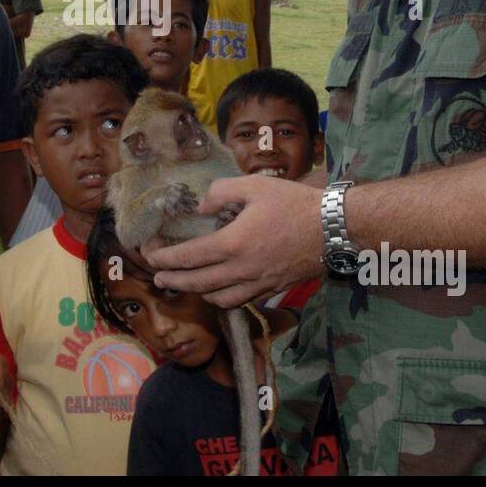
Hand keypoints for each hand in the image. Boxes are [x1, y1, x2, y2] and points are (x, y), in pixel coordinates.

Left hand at [142, 175, 324, 307]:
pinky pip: (240, 301)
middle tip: (157, 276)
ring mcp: (258, 283)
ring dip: (196, 293)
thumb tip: (200, 205)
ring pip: (218, 298)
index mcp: (234, 244)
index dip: (164, 258)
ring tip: (185, 283)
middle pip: (198, 283)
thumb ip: (222, 192)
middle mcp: (242, 270)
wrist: (335, 229)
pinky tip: (218, 290)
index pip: (188, 257)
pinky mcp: (273, 289)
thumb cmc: (294, 204)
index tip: (149, 254)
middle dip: (173, 280)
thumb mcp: (255, 185)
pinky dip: (222, 298)